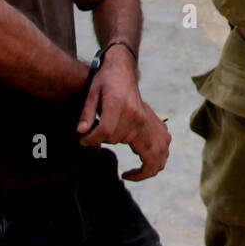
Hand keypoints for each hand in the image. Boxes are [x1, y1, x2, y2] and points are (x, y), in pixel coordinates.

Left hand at [75, 49, 169, 180]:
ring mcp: (148, 121)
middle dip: (109, 145)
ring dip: (146, 168)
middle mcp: (138, 117)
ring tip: (132, 174)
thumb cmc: (105, 81)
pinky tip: (145, 165)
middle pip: (126, 144)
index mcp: (122, 106)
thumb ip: (86, 113)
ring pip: (156, 153)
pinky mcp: (154, 123)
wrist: (122, 71)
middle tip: (101, 150)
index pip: (106, 133)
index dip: (92, 139)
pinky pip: (163, 147)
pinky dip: (157, 160)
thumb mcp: (92, 92)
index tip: (83, 140)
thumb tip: (81, 132)